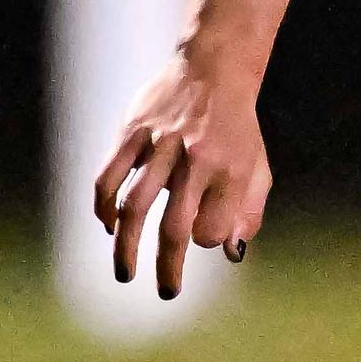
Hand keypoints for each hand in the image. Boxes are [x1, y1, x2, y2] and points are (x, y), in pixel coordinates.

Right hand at [92, 55, 270, 296]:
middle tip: (167, 292)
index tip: (202, 238)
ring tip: (126, 274)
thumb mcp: (257, 168)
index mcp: (229, 171)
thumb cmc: (237, 128)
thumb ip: (249, 212)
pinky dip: (104, 208)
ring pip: (135, 207)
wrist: (213, 69)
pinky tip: (108, 226)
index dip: (207, 240)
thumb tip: (232, 254)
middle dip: (168, 268)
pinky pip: (109, 177)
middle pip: (174, 227)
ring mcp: (160, 145)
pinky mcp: (132, 131)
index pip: (213, 228)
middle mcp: (195, 160)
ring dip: (126, 248)